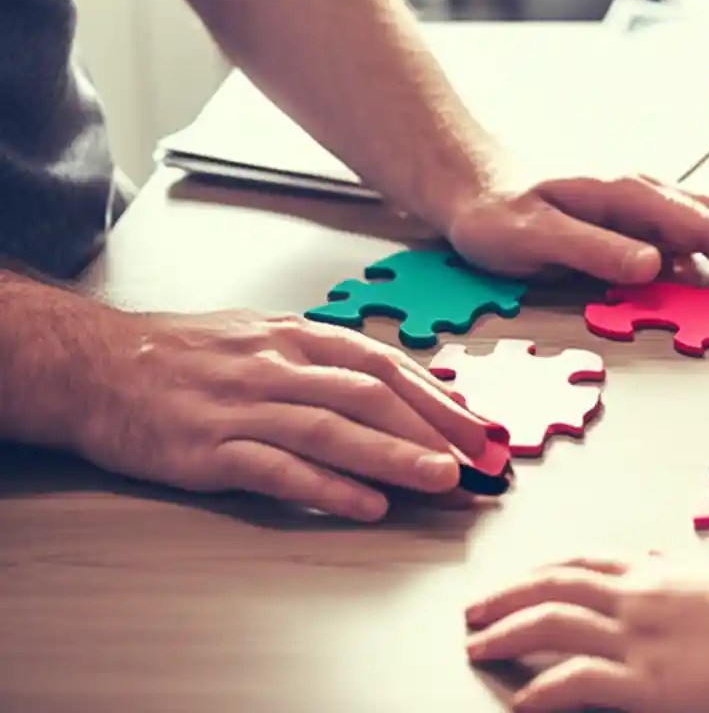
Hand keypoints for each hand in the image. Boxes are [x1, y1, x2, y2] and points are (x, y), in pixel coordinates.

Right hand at [74, 309, 488, 520]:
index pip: (382, 364)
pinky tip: (367, 504)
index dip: (437, 396)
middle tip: (479, 458)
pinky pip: (278, 468)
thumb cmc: (187, 356)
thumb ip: (326, 359)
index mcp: (295, 336)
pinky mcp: (210, 448)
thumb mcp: (263, 336)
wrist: (96, 366)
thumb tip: (401, 383)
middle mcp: (276, 366)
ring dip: (394, 455)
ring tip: (442, 480)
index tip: (479, 425)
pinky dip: (327, 487)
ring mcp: (243, 407)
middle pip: (369, 394)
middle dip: (432, 427)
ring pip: (332, 429)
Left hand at [444, 173, 708, 303]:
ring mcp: (646, 207)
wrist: (473, 185)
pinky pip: (696, 238)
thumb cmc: (496, 211)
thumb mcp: (531, 233)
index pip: (700, 226)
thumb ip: (591, 248)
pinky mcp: (639, 223)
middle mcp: (646, 194)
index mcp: (627, 192)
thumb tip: (654, 266)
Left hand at [465, 555, 708, 712]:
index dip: (543, 569)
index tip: (519, 577)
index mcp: (656, 572)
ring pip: (549, 625)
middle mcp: (636, 597)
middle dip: (507, 595)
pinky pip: (573, 681)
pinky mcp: (641, 682)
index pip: (584, 560)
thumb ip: (679, 568)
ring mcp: (635, 638)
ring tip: (477, 647)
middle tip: (475, 609)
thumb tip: (655, 556)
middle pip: (553, 585)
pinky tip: (520, 702)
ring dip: (505, 634)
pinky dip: (539, 691)